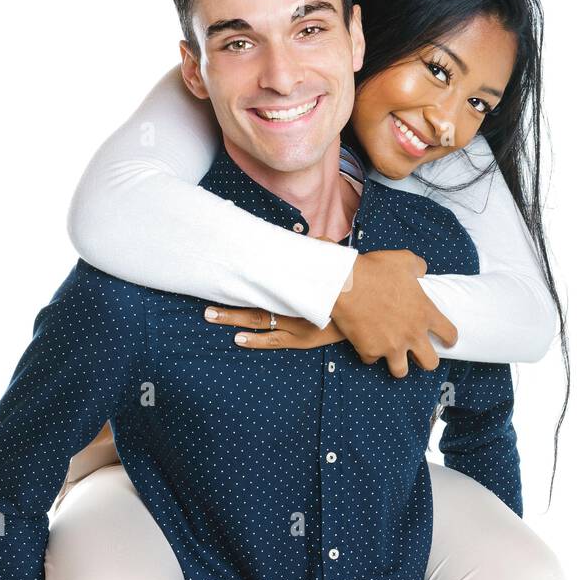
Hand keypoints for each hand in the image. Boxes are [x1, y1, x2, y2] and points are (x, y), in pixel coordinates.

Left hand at [203, 233, 345, 351]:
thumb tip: (302, 238)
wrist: (372, 307)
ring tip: (212, 317)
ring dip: (235, 321)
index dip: (243, 284)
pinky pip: (276, 341)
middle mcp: (296, 308)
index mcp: (300, 287)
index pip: (266, 285)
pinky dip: (257, 341)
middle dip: (230, 310)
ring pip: (262, 324)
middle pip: (257, 308)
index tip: (225, 278)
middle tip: (207, 309)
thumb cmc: (349, 281)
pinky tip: (238, 339)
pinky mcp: (305, 339)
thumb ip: (317, 248)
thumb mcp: (334, 259)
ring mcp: (299, 326)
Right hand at [329, 249, 457, 377]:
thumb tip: (421, 272)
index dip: (449, 339)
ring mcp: (391, 346)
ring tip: (392, 355)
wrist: (345, 283)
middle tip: (418, 354)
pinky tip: (365, 342)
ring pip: (401, 371)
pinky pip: (371, 359)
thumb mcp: (404, 260)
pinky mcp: (370, 351)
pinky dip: (368, 352)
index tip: (446, 341)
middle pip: (430, 363)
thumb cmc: (375, 269)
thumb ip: (418, 267)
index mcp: (424, 313)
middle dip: (426, 360)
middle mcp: (412, 334)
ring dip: (397, 363)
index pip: (449, 334)